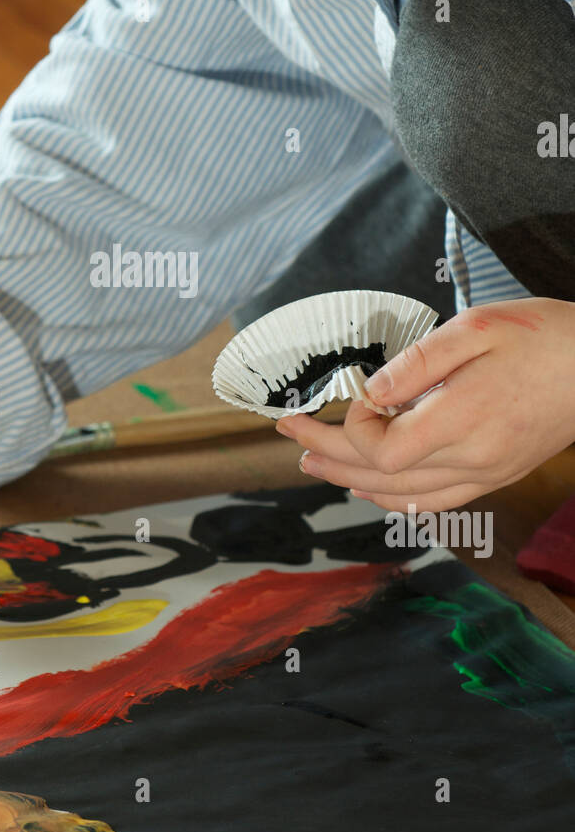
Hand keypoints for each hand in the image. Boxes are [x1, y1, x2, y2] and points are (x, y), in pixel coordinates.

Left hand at [275, 299, 574, 511]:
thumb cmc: (542, 337)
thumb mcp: (476, 329)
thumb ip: (418, 363)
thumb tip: (370, 390)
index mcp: (462, 420)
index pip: (383, 450)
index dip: (351, 429)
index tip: (349, 394)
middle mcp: (471, 460)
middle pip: (381, 476)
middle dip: (329, 454)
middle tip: (290, 430)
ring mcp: (485, 474)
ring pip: (404, 497)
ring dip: (352, 480)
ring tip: (314, 463)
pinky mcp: (495, 476)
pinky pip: (434, 502)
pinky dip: (394, 497)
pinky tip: (371, 485)